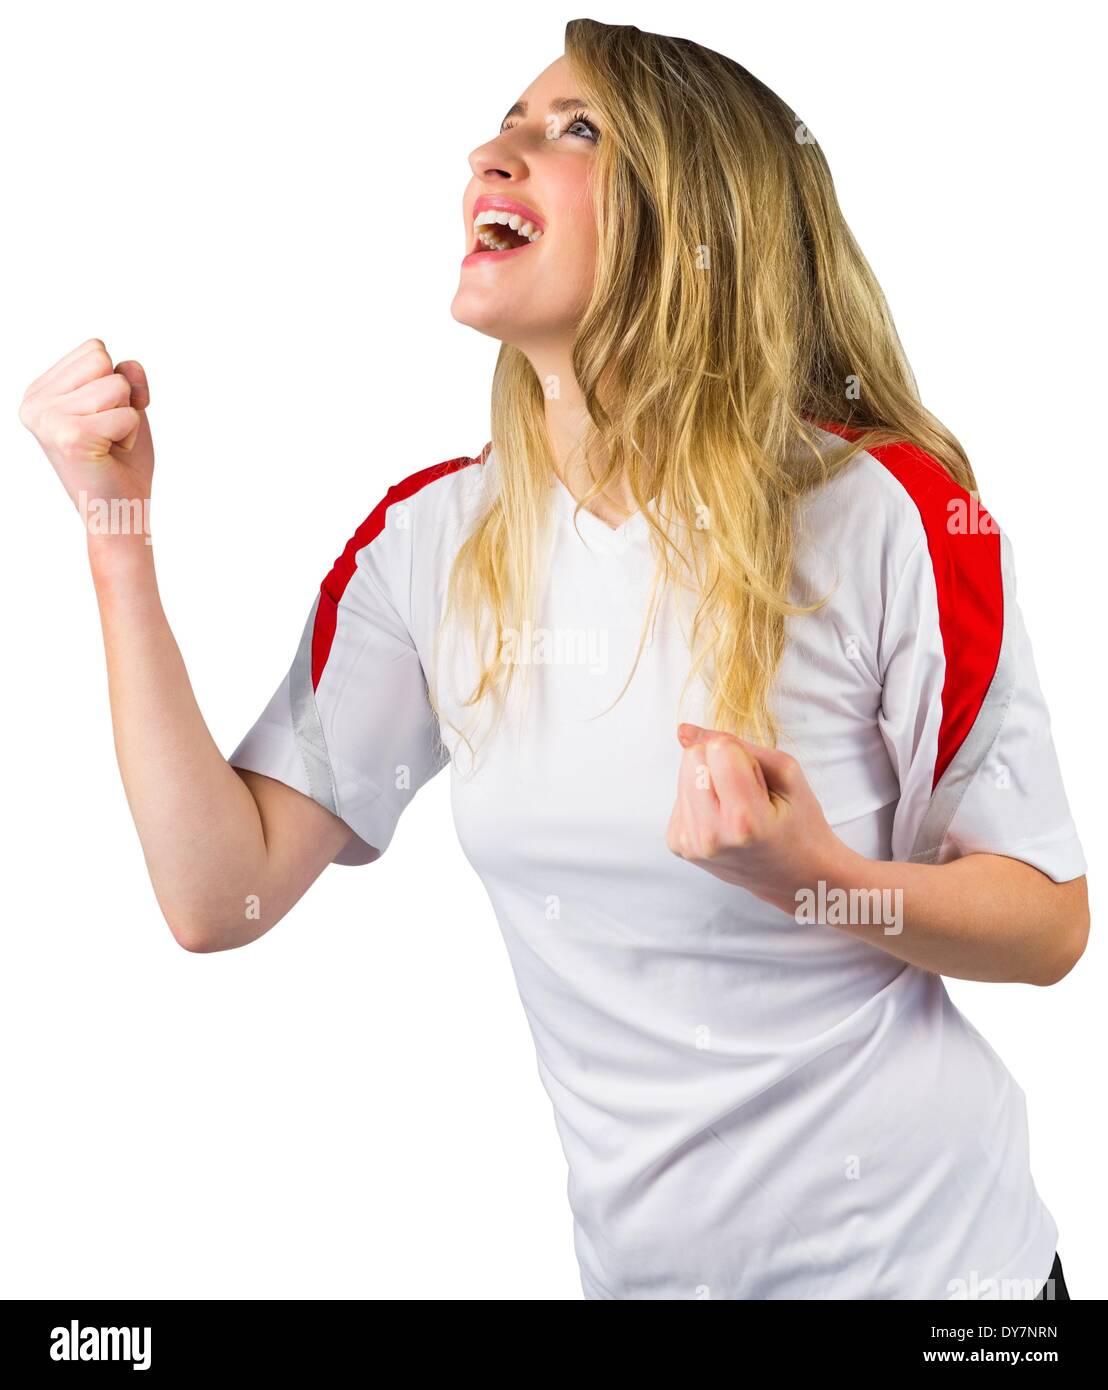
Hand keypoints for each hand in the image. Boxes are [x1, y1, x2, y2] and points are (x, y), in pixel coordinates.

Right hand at [19, 337, 153, 532]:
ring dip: (126, 418)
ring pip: (117, 385)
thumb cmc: (120, 462)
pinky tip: (110, 455)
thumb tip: (129, 367)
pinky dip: (130, 435)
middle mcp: (35, 404)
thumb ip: (127, 377)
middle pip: (103, 360)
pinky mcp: (71, 437)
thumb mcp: (125, 407)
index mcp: (39, 392)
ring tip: (108, 444)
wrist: (118, 514)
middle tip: (107, 433)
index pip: (94, 350)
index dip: (115, 383)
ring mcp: (48, 420)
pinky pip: (127, 414)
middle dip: (121, 398)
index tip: (103, 418)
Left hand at [665, 722, 846, 914]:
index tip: (759, 780)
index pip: (717, 748)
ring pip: (683, 773)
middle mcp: (710, 836)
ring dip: (710, 781)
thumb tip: (683, 731)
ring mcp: (691, 844)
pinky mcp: (678, 845)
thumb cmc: (799, 823)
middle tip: (748, 793)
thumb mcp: (787, 773)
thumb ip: (738, 744)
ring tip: (737, 807)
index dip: (741, 753)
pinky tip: (723, 818)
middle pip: (692, 757)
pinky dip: (702, 799)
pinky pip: (680, 796)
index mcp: (744, 820)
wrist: (795, 877)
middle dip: (719, 763)